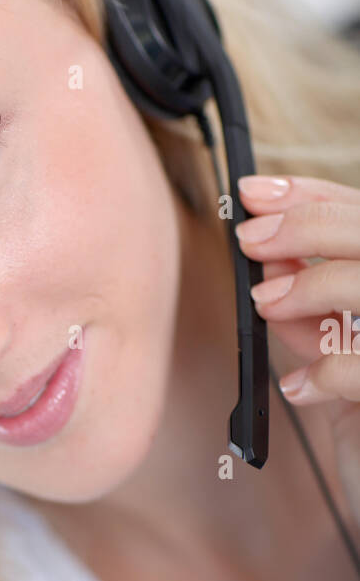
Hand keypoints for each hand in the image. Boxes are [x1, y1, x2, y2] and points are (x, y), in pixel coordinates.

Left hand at [235, 174, 359, 528]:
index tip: (255, 192)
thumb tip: (267, 259)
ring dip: (312, 288)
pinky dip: (326, 372)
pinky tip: (298, 389)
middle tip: (250, 240)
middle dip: (307, 227)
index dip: (313, 197)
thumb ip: (310, 312)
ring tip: (266, 306)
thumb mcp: (331, 359)